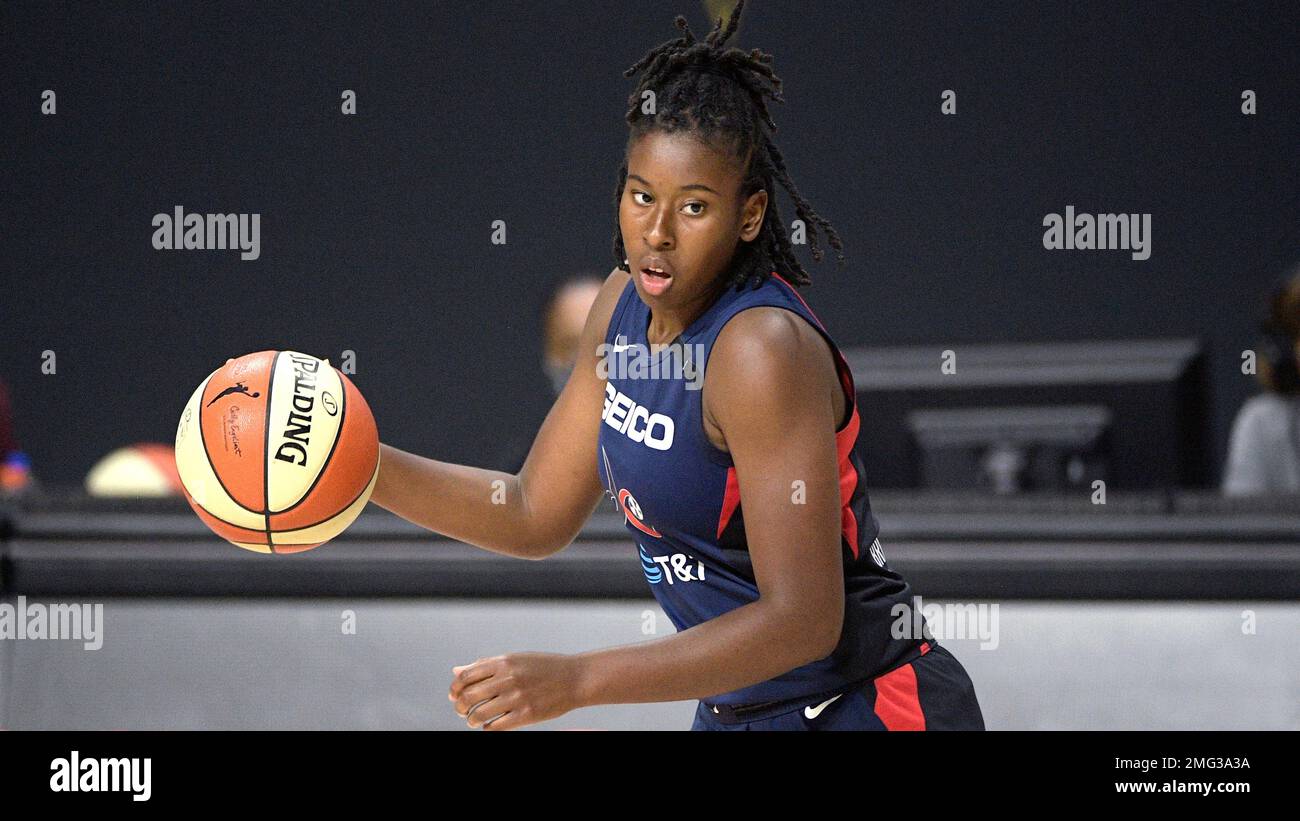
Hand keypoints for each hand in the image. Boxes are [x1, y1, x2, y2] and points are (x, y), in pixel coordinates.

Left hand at [448, 652, 583, 729]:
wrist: (575, 678)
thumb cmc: (543, 668)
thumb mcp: (514, 660)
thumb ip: (485, 665)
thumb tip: (457, 671)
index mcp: (503, 662)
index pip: (465, 676)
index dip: (455, 689)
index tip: (455, 696)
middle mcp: (508, 678)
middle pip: (468, 696)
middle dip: (460, 707)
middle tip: (463, 712)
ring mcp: (517, 697)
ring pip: (479, 714)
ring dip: (471, 720)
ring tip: (474, 720)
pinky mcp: (527, 715)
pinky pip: (496, 727)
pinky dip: (487, 728)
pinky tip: (490, 725)